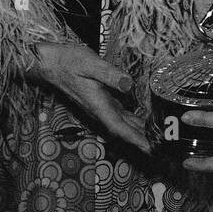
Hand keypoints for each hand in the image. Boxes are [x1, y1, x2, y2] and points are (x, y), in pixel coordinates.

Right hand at [26, 41, 149, 152]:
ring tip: (157, 137)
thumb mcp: (91, 64)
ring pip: (122, 123)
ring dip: (138, 131)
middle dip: (141, 140)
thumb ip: (110, 74)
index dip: (136, 139)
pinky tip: (141, 120)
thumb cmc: (68, 62)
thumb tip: (128, 85)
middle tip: (161, 147)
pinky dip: (131, 120)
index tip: (150, 149)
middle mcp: (99, 110)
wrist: (50, 62)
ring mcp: (99, 106)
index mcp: (98, 105)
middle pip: (124, 130)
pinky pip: (118, 115)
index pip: (120, 128)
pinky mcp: (100, 100)